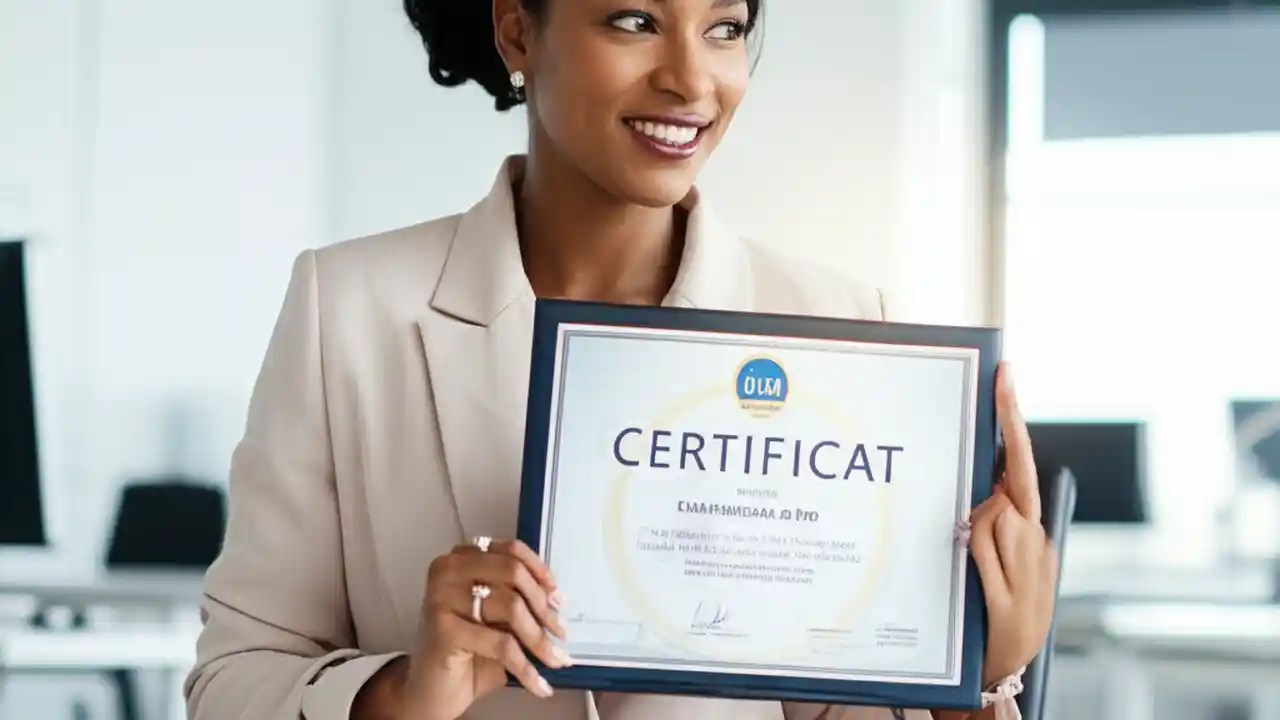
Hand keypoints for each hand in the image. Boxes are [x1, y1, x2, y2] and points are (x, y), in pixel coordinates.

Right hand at [355, 539, 569, 719]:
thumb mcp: (496, 615)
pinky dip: (525, 666)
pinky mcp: (442, 629)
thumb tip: (557, 599)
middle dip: (543, 605)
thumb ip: (518, 597)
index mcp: (461, 558)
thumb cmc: (467, 649)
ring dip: (539, 638)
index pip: (511, 550)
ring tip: (556, 659)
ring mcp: (441, 597)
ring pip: (510, 606)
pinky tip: (538, 684)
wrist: (432, 689)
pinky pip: (500, 643)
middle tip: (560, 632)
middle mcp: (448, 570)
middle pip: (513, 573)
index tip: (559, 598)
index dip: (540, 571)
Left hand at [969, 363, 1057, 687]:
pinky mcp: (1015, 594)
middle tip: (998, 388)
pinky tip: (980, 587)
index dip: (1011, 417)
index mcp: (1027, 525)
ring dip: (973, 540)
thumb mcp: (992, 555)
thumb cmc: (991, 609)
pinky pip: (982, 557)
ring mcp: (1027, 566)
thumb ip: (989, 520)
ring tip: (979, 576)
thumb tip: (985, 493)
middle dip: (1004, 446)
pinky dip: (976, 565)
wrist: (1002, 670)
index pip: (1018, 461)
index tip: (1003, 375)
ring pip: (989, 519)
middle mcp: (1031, 538)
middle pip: (1009, 484)